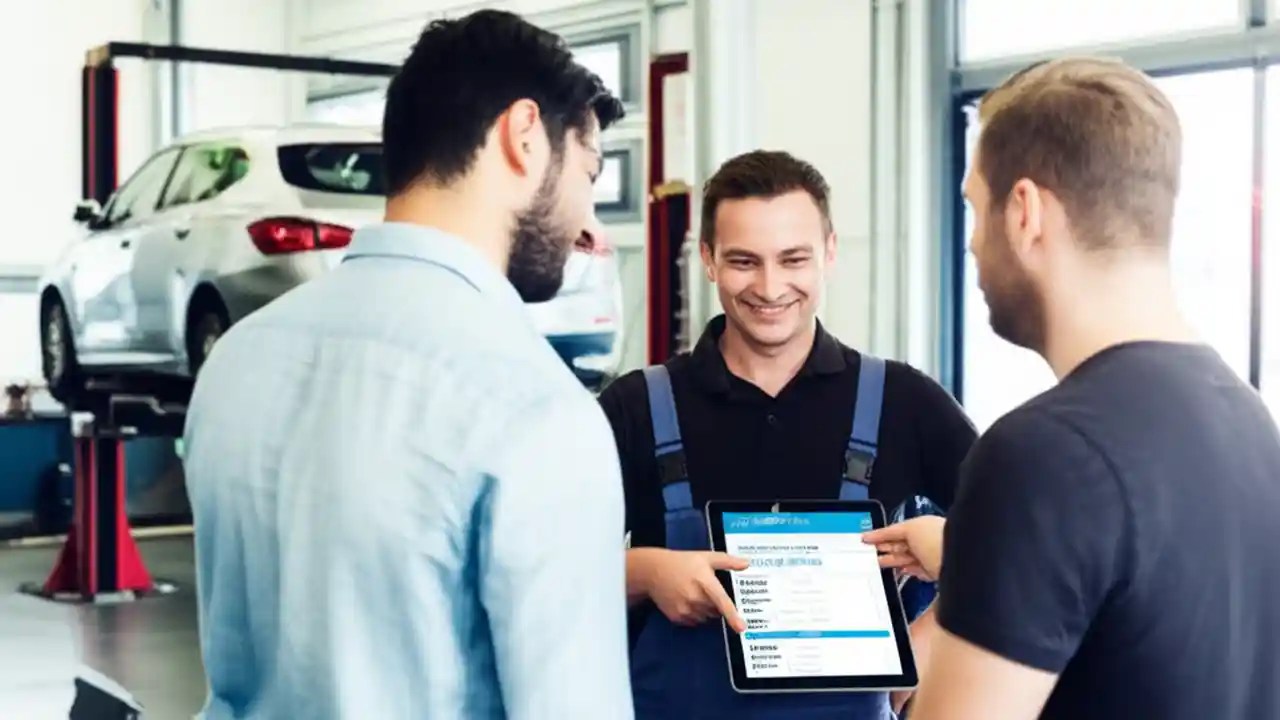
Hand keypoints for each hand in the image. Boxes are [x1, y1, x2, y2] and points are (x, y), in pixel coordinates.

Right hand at [634, 548, 748, 631]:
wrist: (653, 571)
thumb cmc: (681, 562)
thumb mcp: (705, 557)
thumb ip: (728, 561)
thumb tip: (746, 564)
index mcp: (705, 582)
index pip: (722, 601)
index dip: (732, 616)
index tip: (741, 628)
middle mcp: (695, 597)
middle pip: (716, 611)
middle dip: (715, 603)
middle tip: (705, 589)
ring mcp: (685, 609)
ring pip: (706, 618)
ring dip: (705, 610)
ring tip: (693, 593)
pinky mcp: (677, 617)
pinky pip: (694, 621)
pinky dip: (694, 614)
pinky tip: (686, 600)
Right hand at [861, 516, 945, 581]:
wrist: (959, 561)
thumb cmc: (938, 539)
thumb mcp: (911, 529)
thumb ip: (894, 532)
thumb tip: (883, 535)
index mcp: (921, 526)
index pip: (895, 530)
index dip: (879, 534)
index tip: (865, 538)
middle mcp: (925, 541)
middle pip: (899, 545)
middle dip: (884, 548)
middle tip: (868, 553)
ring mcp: (930, 557)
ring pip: (906, 559)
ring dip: (892, 561)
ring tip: (877, 564)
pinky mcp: (934, 573)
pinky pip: (917, 572)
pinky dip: (907, 572)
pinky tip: (899, 573)